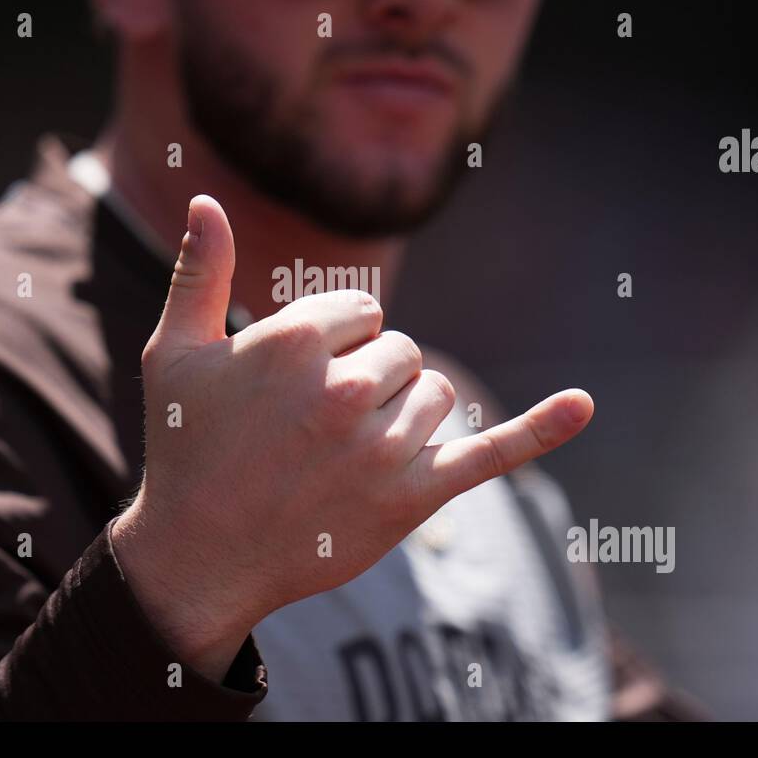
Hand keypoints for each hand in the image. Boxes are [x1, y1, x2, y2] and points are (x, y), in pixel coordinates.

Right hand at [111, 195, 593, 681]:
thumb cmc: (184, 447)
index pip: (360, 312)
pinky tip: (582, 405)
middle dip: (367, 377)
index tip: (294, 385)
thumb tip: (205, 199)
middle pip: (401, 350)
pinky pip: (489, 453)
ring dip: (402, 412)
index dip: (331, 344)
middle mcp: (345, 391)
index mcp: (295, 343)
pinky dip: (540, 428)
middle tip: (313, 427)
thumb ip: (198, 272)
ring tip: (345, 452)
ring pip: (434, 393)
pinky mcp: (412, 498)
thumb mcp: (175, 352)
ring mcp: (383, 449)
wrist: (200, 558)